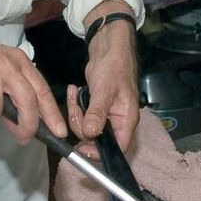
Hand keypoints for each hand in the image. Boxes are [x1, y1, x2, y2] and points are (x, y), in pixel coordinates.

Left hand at [66, 16, 138, 152]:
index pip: (117, 148)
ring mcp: (105, 115)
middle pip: (96, 139)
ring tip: (75, 94)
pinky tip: (74, 92)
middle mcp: (117, 121)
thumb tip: (90, 134)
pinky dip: (75, 106)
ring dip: (76, 113)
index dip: (99, 153)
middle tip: (76, 108)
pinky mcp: (95, 107)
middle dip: (81, 126)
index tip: (81, 147)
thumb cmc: (115, 66)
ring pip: (85, 128)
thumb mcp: (105, 90)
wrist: (109, 47)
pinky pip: (82, 115)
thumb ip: (97, 113)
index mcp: (126, 120)